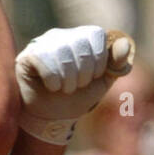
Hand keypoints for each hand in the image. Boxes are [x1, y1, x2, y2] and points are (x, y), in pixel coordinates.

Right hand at [16, 26, 134, 143]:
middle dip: (83, 75)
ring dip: (67, 81)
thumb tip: (126, 43)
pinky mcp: (27, 55)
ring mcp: (42, 43)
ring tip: (63, 89)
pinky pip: (45, 60)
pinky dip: (52, 81)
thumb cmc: (77, 99)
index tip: (91, 78)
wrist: (53, 119)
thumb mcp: (101, 83)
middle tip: (74, 87)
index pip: (96, 35)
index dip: (98, 62)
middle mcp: (61, 35)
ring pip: (62, 53)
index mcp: (81, 38)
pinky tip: (50, 87)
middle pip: (80, 44)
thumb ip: (116, 64)